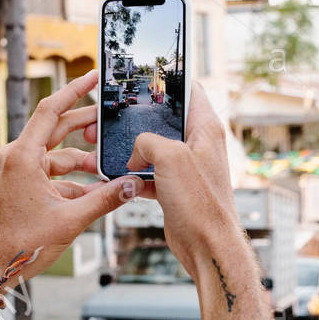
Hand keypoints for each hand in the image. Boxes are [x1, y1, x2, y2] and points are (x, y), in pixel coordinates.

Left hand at [0, 70, 141, 294]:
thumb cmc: (20, 244)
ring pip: (57, 155)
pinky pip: (51, 173)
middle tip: (111, 120)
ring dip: (83, 161)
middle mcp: (17, 157)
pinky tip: (94, 191)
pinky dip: (72, 179)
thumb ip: (105, 199)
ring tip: (109, 167)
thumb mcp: (70, 220)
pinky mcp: (20, 184)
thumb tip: (132, 185)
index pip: (51, 110)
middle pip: (57, 129)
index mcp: (23, 156)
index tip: (94, 77)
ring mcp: (17, 170)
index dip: (75, 90)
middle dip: (86, 126)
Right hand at [124, 82, 242, 273]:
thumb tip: (135, 151)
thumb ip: (148, 141)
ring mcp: (186, 167)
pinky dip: (135, 175)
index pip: (189, 90)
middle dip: (140, 120)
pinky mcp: (175, 187)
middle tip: (117, 117)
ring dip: (134, 150)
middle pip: (165, 120)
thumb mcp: (170, 158)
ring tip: (112, 148)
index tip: (147, 74)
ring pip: (154, 148)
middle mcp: (198, 145)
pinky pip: (150, 173)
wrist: (206, 245)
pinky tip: (121, 178)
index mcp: (205, 128)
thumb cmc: (199, 203)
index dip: (169, 79)